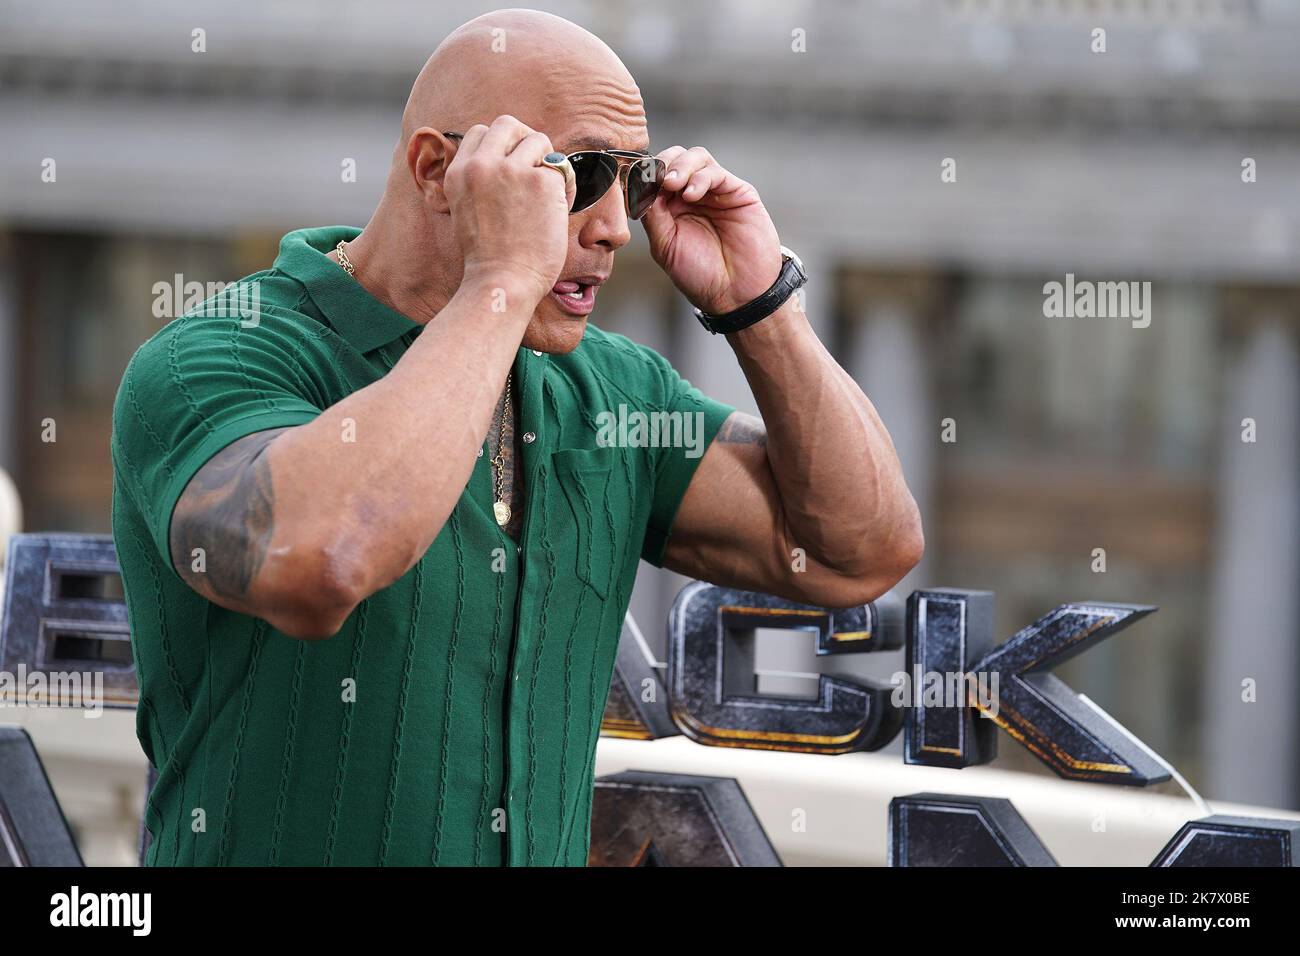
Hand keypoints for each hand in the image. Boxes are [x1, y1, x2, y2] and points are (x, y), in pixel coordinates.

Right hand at [443, 115, 574, 301]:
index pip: (481, 133)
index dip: (501, 147)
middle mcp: (482, 165)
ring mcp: (512, 170)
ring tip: (547, 193)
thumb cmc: (489, 258)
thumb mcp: (466, 210)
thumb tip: (506, 160)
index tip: (511, 170)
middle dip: (525, 142)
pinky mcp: (542, 181)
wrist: (501, 282)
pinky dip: (566, 186)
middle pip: (508, 124)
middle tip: (535, 170)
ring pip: (538, 139)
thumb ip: (479, 181)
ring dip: (548, 161)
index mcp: (458, 172)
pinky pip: (561, 167)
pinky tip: (558, 209)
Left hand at [640, 146, 782, 315]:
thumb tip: (640, 187)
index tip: (635, 183)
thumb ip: (653, 216)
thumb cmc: (701, 276)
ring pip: (696, 157)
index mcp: (671, 207)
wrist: (736, 294)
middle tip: (655, 179)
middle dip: (662, 164)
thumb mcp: (665, 247)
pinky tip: (691, 194)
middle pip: (675, 158)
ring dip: (680, 165)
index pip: (655, 177)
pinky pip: (716, 172)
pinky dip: (700, 178)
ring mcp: (716, 192)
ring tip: (672, 183)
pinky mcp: (738, 192)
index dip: (644, 174)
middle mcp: (693, 195)